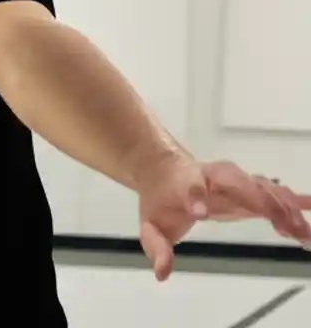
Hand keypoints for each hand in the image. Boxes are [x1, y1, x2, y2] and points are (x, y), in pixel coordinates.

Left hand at [136, 156, 310, 280]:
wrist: (166, 172)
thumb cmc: (161, 201)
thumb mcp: (150, 225)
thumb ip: (156, 246)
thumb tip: (162, 273)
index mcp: (186, 182)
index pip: (192, 187)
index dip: (196, 198)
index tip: (202, 214)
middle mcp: (215, 177)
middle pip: (239, 183)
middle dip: (261, 200)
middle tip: (284, 224)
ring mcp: (236, 181)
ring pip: (264, 188)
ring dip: (286, 207)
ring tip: (304, 234)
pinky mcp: (251, 189)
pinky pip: (277, 192)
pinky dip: (296, 202)